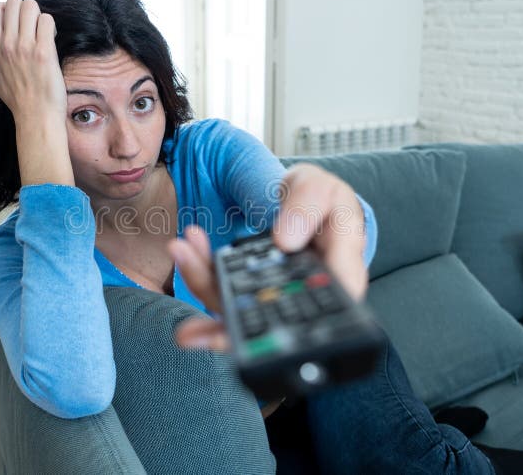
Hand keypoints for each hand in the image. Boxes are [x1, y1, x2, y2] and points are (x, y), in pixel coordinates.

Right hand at [0, 0, 65, 128]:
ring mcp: (25, 47)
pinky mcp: (44, 52)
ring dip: (40, 16)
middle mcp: (8, 44)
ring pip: (30, 6)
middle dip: (26, 9)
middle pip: (13, 1)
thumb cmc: (19, 102)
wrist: (36, 117)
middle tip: (34, 27)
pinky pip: (47, 20)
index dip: (8, 9)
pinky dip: (50, 25)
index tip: (18, 24)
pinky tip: (52, 39)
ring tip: (44, 33)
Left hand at [168, 163, 368, 352]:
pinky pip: (225, 292)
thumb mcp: (322, 190)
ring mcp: (275, 297)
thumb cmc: (324, 200)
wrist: (304, 199)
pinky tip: (184, 255)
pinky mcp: (251, 290)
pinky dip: (201, 277)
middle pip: (272, 321)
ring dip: (205, 287)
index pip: (324, 311)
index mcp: (340, 275)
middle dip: (230, 325)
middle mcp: (306, 298)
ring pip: (240, 309)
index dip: (296, 331)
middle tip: (195, 327)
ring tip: (182, 251)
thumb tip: (285, 241)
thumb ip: (309, 207)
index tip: (257, 327)